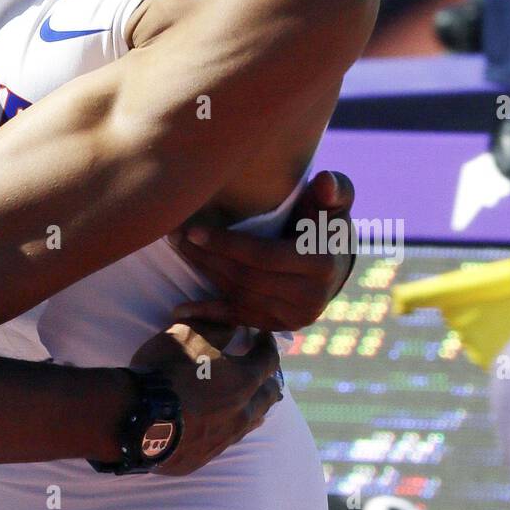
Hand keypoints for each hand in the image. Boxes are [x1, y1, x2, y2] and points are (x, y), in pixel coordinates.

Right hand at [131, 320, 281, 475]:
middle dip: (268, 380)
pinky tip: (218, 423)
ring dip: (251, 406)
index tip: (262, 337)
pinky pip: (225, 440)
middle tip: (262, 371)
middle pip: (268, 397)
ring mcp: (224, 439)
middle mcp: (241, 413)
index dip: (267, 345)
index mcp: (244, 381)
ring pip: (249, 422)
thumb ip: (215, 329)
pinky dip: (227, 426)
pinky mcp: (203, 457)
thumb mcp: (188, 335)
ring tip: (246, 399)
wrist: (136, 418)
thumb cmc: (165, 370)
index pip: (268, 360)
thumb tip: (233, 327)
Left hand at [166, 170, 355, 330]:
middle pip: (246, 277)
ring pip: (239, 295)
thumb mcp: (333, 203)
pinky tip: (181, 310)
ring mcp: (294, 317)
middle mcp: (310, 298)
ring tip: (179, 251)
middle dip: (208, 257)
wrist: (333, 263)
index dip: (227, 245)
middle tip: (176, 237)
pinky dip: (210, 315)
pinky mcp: (279, 326)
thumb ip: (334, 188)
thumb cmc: (325, 222)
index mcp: (321, 264)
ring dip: (205, 274)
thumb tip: (324, 182)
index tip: (193, 230)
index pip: (264, 257)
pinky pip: (240, 320)